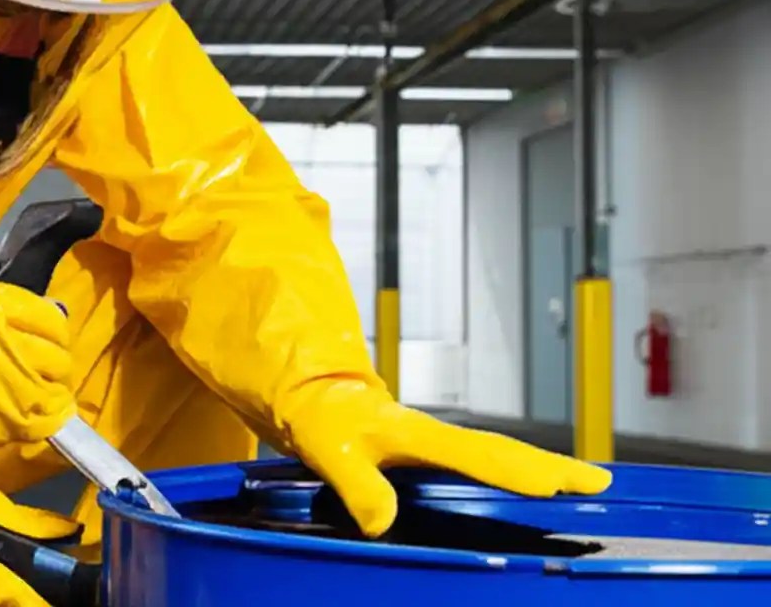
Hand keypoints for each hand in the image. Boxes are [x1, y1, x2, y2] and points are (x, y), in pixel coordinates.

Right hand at [0, 277, 76, 448]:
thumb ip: (10, 305)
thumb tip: (54, 317)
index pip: (52, 323)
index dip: (57, 335)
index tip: (49, 344)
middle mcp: (1, 346)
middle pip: (57, 360)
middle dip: (58, 367)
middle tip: (47, 371)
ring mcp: (2, 388)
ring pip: (54, 394)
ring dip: (54, 394)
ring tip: (43, 393)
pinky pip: (42, 424)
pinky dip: (48, 420)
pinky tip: (39, 414)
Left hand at [280, 379, 611, 536]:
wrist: (315, 395)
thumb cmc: (323, 418)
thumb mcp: (329, 450)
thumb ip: (357, 484)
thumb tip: (382, 520)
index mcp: (415, 433)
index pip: (473, 455)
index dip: (511, 471)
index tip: (552, 484)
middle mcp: (435, 437)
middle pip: (503, 452)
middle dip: (551, 467)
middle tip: (599, 481)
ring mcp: (437, 445)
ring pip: (499, 457)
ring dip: (541, 469)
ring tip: (586, 484)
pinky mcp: (433, 456)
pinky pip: (483, 465)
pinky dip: (515, 473)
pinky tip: (534, 489)